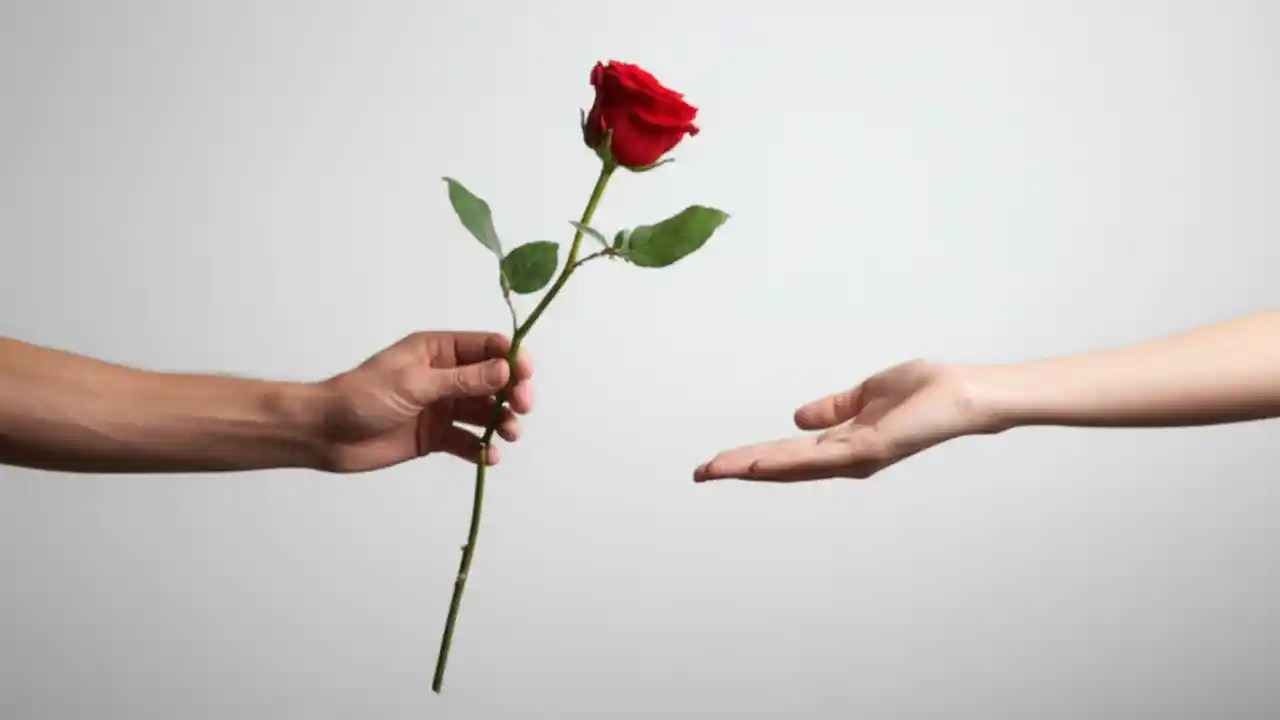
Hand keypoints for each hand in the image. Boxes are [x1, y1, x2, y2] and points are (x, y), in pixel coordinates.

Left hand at [316, 331, 532, 472]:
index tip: (526, 376)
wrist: (326, 434)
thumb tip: (505, 370)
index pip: (486, 347)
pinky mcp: (435, 436)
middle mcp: (445, 376)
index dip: (511, 359)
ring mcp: (441, 407)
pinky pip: (467, 441)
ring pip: (484, 412)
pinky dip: (481, 449)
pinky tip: (486, 457)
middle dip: (512, 393)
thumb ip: (462, 380)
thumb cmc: (363, 397)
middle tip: (522, 408)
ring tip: (507, 435)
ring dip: (501, 422)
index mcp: (438, 351)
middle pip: (493, 380)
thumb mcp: (415, 383)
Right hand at [694, 360, 992, 482]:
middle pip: (781, 466)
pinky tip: (758, 464)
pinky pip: (818, 458)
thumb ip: (833, 409)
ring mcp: (854, 458)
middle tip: (700, 473)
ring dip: (751, 467)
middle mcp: (844, 459)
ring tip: (716, 469)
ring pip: (792, 466)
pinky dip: (786, 462)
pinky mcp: (867, 449)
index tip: (717, 463)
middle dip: (738, 469)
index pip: (787, 455)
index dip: (750, 458)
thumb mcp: (865, 397)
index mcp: (843, 446)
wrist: (962, 394)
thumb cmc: (925, 393)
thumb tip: (797, 419)